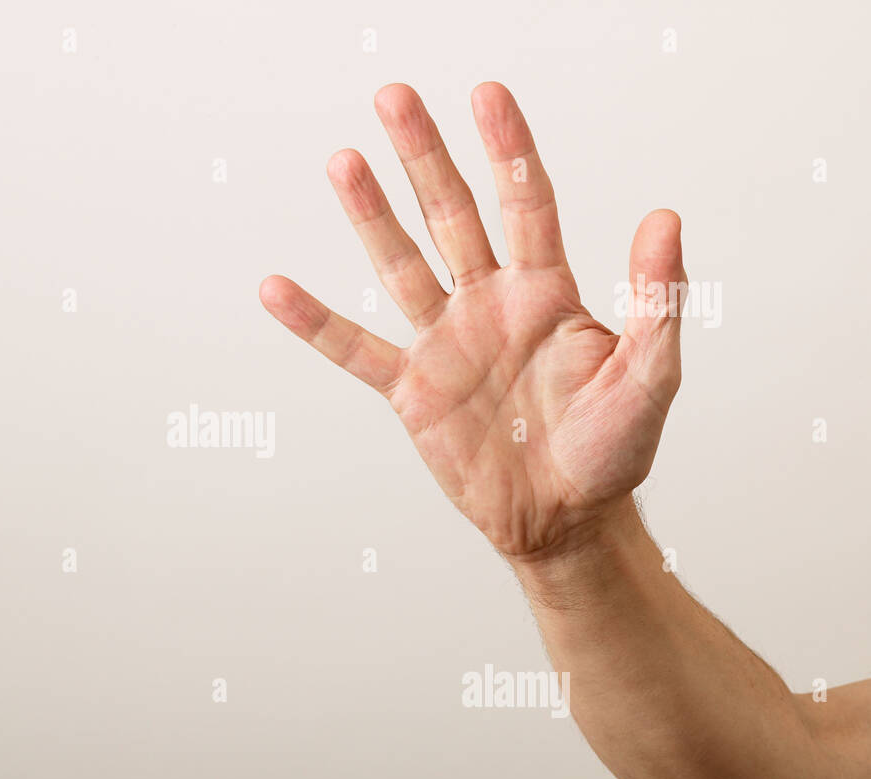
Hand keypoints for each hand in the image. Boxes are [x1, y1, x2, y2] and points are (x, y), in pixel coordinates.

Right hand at [260, 83, 687, 557]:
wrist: (564, 519)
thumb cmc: (613, 450)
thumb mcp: (650, 379)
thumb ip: (657, 301)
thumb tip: (665, 217)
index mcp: (546, 293)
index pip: (525, 202)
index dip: (507, 149)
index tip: (486, 94)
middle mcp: (488, 304)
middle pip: (450, 215)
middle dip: (424, 156)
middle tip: (394, 96)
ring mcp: (444, 343)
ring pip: (400, 265)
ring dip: (370, 215)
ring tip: (344, 160)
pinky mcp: (411, 389)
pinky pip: (354, 349)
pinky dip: (315, 323)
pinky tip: (276, 289)